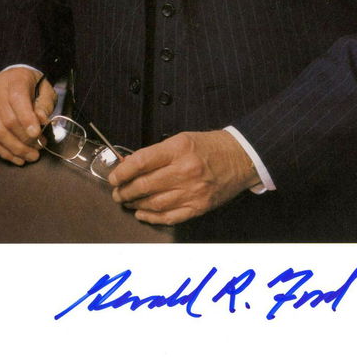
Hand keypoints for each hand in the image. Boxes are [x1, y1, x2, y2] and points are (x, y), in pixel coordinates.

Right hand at [0, 66, 56, 163]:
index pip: (17, 100)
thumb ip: (44, 105)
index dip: (26, 119)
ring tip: (30, 157)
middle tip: (39, 149)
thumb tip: (41, 121)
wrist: (11, 78)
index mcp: (14, 80)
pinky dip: (2, 151)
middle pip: (7, 120)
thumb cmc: (32, 86)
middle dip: (24, 139)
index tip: (37, 134)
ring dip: (14, 149)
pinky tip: (16, 158)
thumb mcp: (45, 90)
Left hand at [109, 129, 258, 225]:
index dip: (122, 172)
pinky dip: (152, 217)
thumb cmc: (210, 147)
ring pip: (154, 203)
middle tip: (117, 193)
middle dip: (125, 191)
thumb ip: (156, 153)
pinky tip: (142, 213)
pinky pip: (170, 217)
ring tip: (127, 201)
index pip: (141, 162)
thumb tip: (129, 166)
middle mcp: (185, 171)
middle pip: (145, 186)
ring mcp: (193, 191)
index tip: (114, 177)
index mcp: (178, 149)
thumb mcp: (181, 139)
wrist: (242, 158)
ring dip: (136, 204)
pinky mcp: (199, 206)